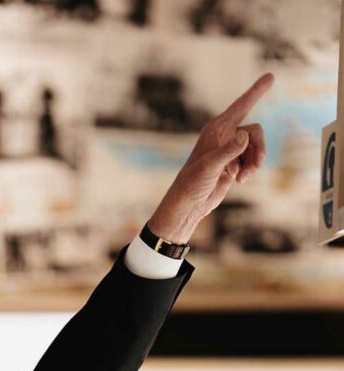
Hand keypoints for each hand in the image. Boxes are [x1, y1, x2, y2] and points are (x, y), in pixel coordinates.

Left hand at [147, 73, 273, 244]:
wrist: (189, 205)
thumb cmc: (193, 183)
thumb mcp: (211, 166)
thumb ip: (229, 150)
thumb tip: (244, 135)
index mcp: (218, 129)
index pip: (242, 105)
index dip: (256, 91)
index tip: (271, 76)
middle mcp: (225, 136)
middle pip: (255, 132)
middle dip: (259, 148)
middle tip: (256, 165)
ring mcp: (230, 150)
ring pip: (255, 148)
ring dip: (254, 163)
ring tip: (243, 178)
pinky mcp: (233, 164)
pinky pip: (252, 160)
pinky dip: (250, 170)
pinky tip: (239, 180)